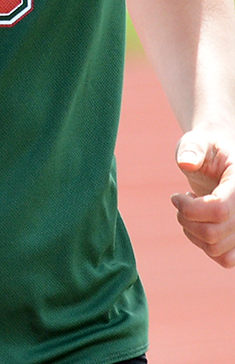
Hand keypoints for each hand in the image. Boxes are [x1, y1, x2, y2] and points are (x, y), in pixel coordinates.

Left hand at [173, 130, 234, 266]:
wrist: (222, 161)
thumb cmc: (207, 150)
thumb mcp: (197, 142)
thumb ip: (192, 149)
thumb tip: (186, 162)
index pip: (219, 210)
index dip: (190, 209)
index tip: (176, 196)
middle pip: (214, 234)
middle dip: (186, 220)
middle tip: (181, 202)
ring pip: (217, 250)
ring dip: (193, 233)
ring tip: (191, 212)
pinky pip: (225, 260)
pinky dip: (206, 247)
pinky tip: (200, 226)